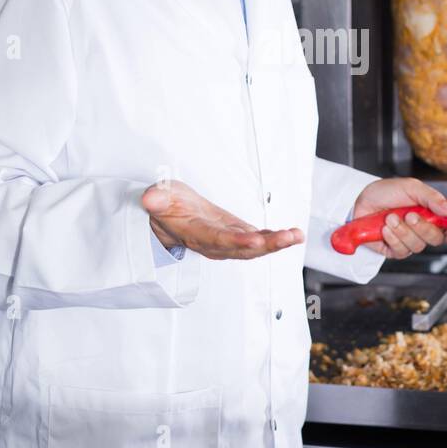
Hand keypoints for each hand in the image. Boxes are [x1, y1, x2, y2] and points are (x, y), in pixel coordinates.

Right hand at [142, 181, 303, 260]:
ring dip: (276, 243)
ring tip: (295, 235)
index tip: (253, 240)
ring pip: (254, 248)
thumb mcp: (160, 198)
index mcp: (197, 234)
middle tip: (287, 238)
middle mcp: (215, 243)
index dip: (236, 243)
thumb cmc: (168, 206)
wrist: (171, 217)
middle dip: (266, 246)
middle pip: (242, 250)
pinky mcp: (238, 236)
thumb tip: (150, 199)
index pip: (217, 241)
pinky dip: (276, 238)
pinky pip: (258, 240)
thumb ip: (158, 199)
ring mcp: (229, 241)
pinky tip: (292, 234)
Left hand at [351, 177, 446, 259]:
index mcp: (430, 213)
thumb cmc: (386, 192)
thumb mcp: (411, 187)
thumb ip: (433, 198)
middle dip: (422, 228)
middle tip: (410, 215)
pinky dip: (393, 239)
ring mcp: (408, 239)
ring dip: (403, 231)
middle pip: (435, 239)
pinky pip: (401, 251)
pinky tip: (385, 229)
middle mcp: (421, 228)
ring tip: (391, 218)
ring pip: (417, 246)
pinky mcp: (394, 249)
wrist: (360, 199)